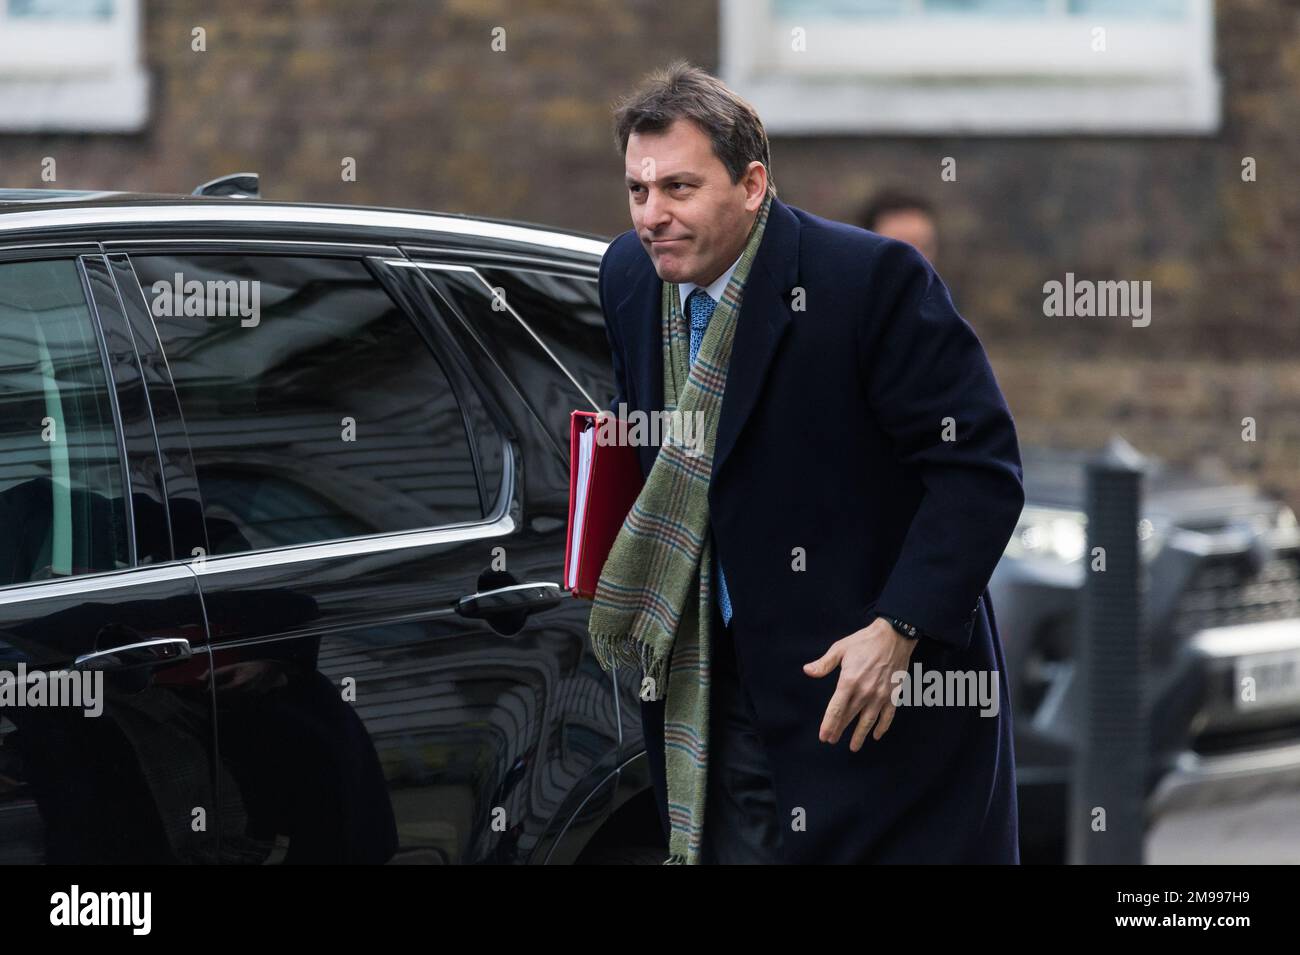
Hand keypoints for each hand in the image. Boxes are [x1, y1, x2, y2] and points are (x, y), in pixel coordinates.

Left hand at [803, 617, 918, 749]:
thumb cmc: (864, 641)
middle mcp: (865, 692)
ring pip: (868, 721)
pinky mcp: (893, 695)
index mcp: (849, 681)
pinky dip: (882, 727)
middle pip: (849, 717)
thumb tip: (807, 671)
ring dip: (860, 735)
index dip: (829, 725)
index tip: (824, 737)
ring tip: (853, 747)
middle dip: (839, 730)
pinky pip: (888, 716)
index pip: (836, 709)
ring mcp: (880, 695)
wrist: (894, 636)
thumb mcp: (840, 648)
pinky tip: (876, 735)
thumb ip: (824, 663)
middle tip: (831, 741)